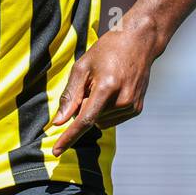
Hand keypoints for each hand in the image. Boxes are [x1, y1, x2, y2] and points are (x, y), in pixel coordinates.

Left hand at [47, 24, 158, 155]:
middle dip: (83, 107)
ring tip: (105, 84)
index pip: (84, 120)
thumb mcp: (83, 67)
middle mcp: (122, 100)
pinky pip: (111, 120)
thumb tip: (59, 122)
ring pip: (100, 121)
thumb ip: (70, 96)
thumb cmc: (107, 51)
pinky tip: (113, 90)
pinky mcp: (137, 109)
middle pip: (90, 119)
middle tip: (91, 84)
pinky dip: (106, 110)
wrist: (139, 42)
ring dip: (96, 109)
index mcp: (106, 87)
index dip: (68, 137)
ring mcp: (132, 106)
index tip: (56, 151)